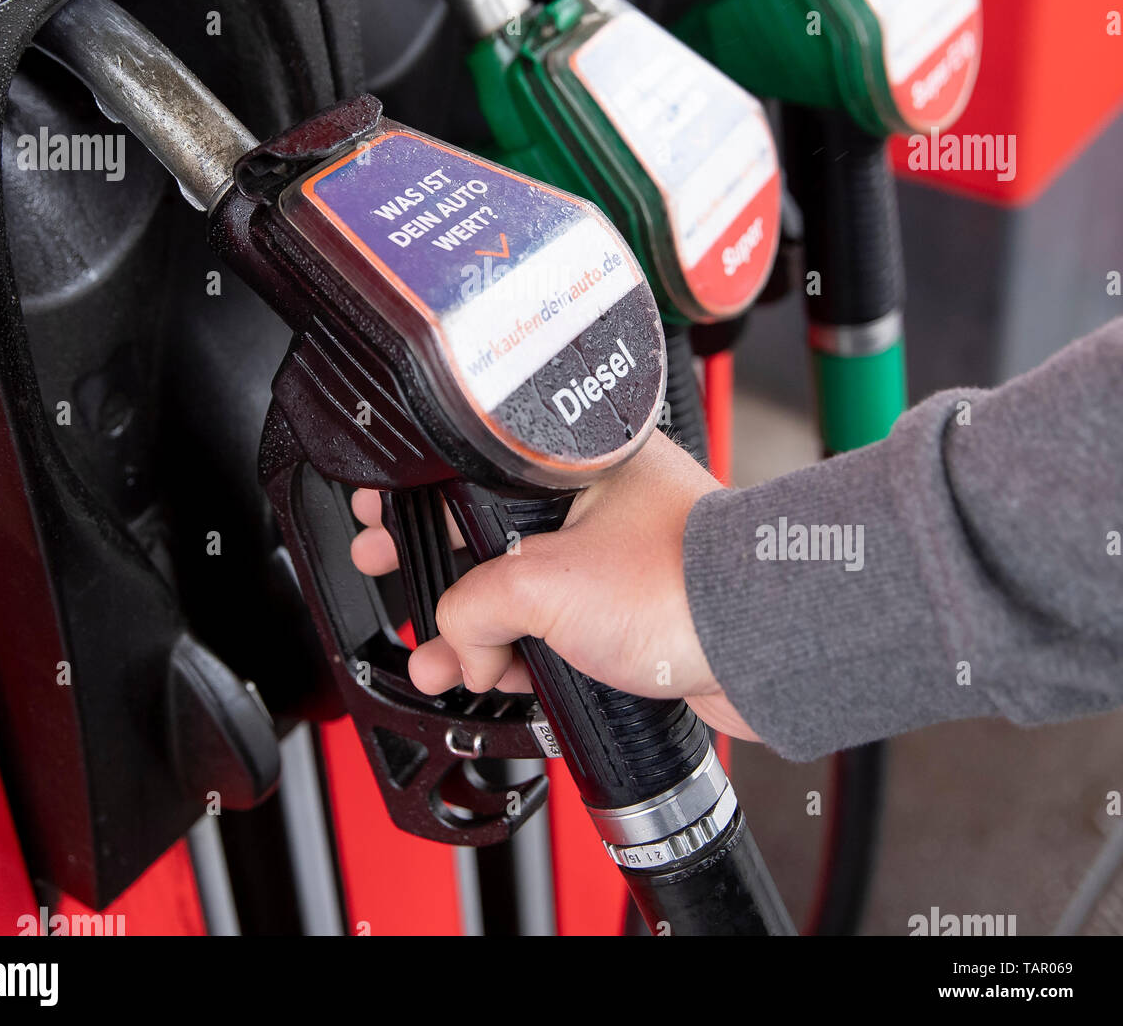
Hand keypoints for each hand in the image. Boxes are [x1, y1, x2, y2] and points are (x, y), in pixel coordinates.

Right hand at [350, 430, 760, 741]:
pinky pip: (557, 625)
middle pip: (489, 532)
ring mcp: (615, 555)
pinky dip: (523, 650)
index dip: (417, 496)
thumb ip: (472, 605)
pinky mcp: (631, 606)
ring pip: (522, 588)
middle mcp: (597, 500)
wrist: (760, 645)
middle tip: (384, 568)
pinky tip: (493, 676)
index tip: (377, 512)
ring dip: (474, 628)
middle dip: (433, 567)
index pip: (473, 470)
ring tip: (437, 662)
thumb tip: (455, 639)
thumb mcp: (543, 583)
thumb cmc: (682, 584)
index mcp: (575, 461)